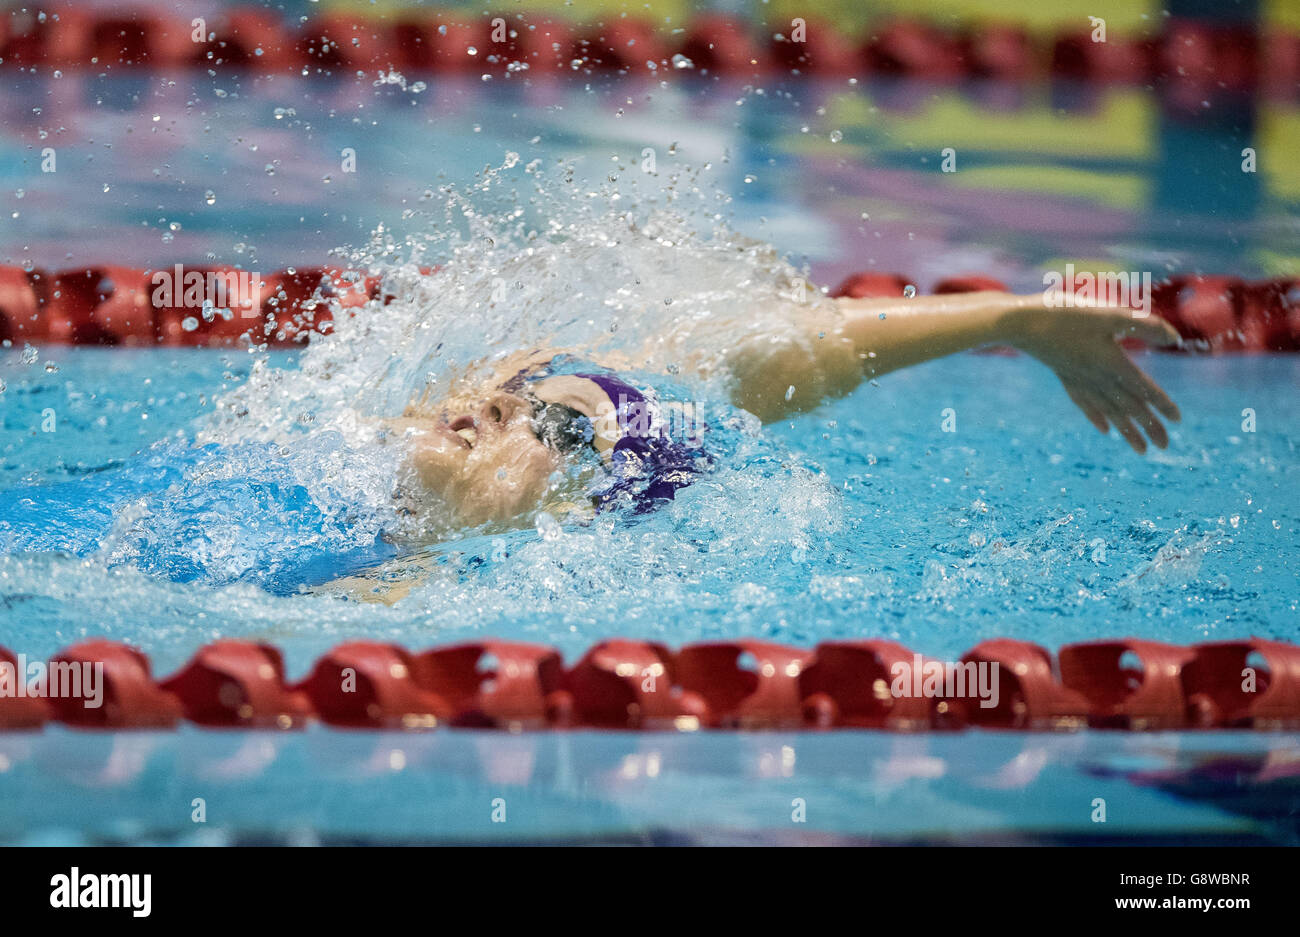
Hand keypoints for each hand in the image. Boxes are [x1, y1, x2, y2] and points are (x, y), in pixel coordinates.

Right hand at [1005, 304, 1181, 453]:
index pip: (1144, 388)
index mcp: (1113, 362)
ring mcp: (1080, 380)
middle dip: (1148, 427)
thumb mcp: (1110, 313)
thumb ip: (1144, 326)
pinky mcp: (1064, 376)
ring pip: (1108, 411)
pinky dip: (1096, 417)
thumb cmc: (1066, 314)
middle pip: (1128, 407)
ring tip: (1140, 450)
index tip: (1177, 421)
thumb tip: (1174, 338)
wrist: (1021, 324)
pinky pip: (1084, 403)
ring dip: (1126, 431)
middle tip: (1164, 446)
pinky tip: (1104, 428)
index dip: (1161, 403)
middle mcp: (1098, 377)